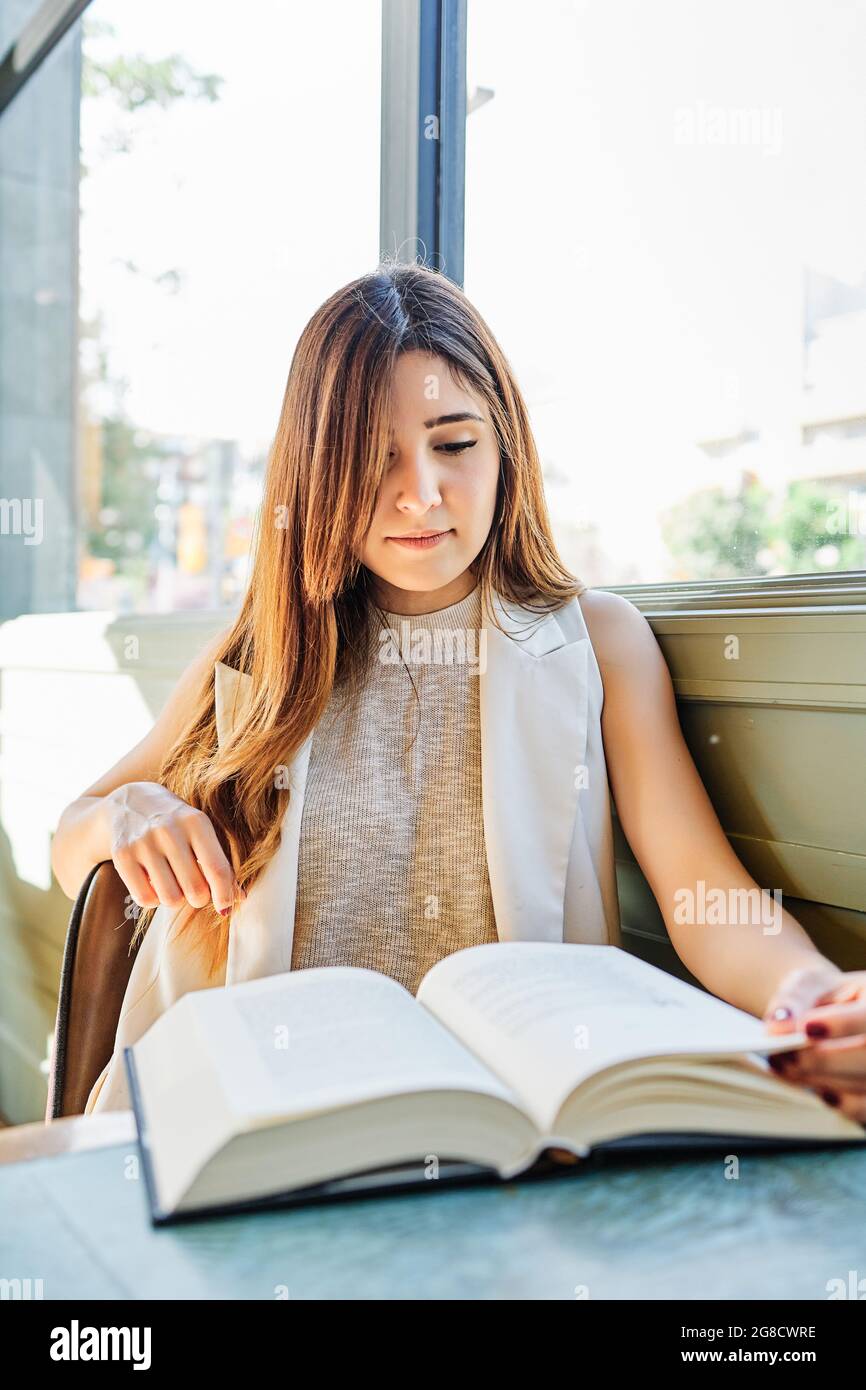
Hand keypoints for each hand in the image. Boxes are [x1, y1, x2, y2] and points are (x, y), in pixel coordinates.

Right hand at [103, 781, 241, 915]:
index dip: (225, 895)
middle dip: (199, 898)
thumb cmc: (176, 823)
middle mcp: (169, 830)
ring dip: (175, 899)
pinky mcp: (122, 855)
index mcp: (195, 822)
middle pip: (195, 889)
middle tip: (195, 891)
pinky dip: (153, 900)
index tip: (225, 906)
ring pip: (170, 898)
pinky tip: (153, 884)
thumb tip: (240, 898)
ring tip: (173, 884)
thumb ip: (219, 862)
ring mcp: (143, 842)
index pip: (217, 869)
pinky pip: (145, 898)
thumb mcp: (200, 832)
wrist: (129, 803)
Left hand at [763, 960, 865, 1122]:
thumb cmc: (823, 995)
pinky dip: (836, 1100)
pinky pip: (863, 1107)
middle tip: (782, 1055)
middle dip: (822, 1059)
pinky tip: (815, 1087)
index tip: (806, 1028)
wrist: (833, 1012)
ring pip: (862, 1083)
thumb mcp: (808, 984)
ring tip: (782, 1065)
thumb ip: (794, 998)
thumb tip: (777, 1025)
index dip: (840, 1024)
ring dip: (818, 1079)